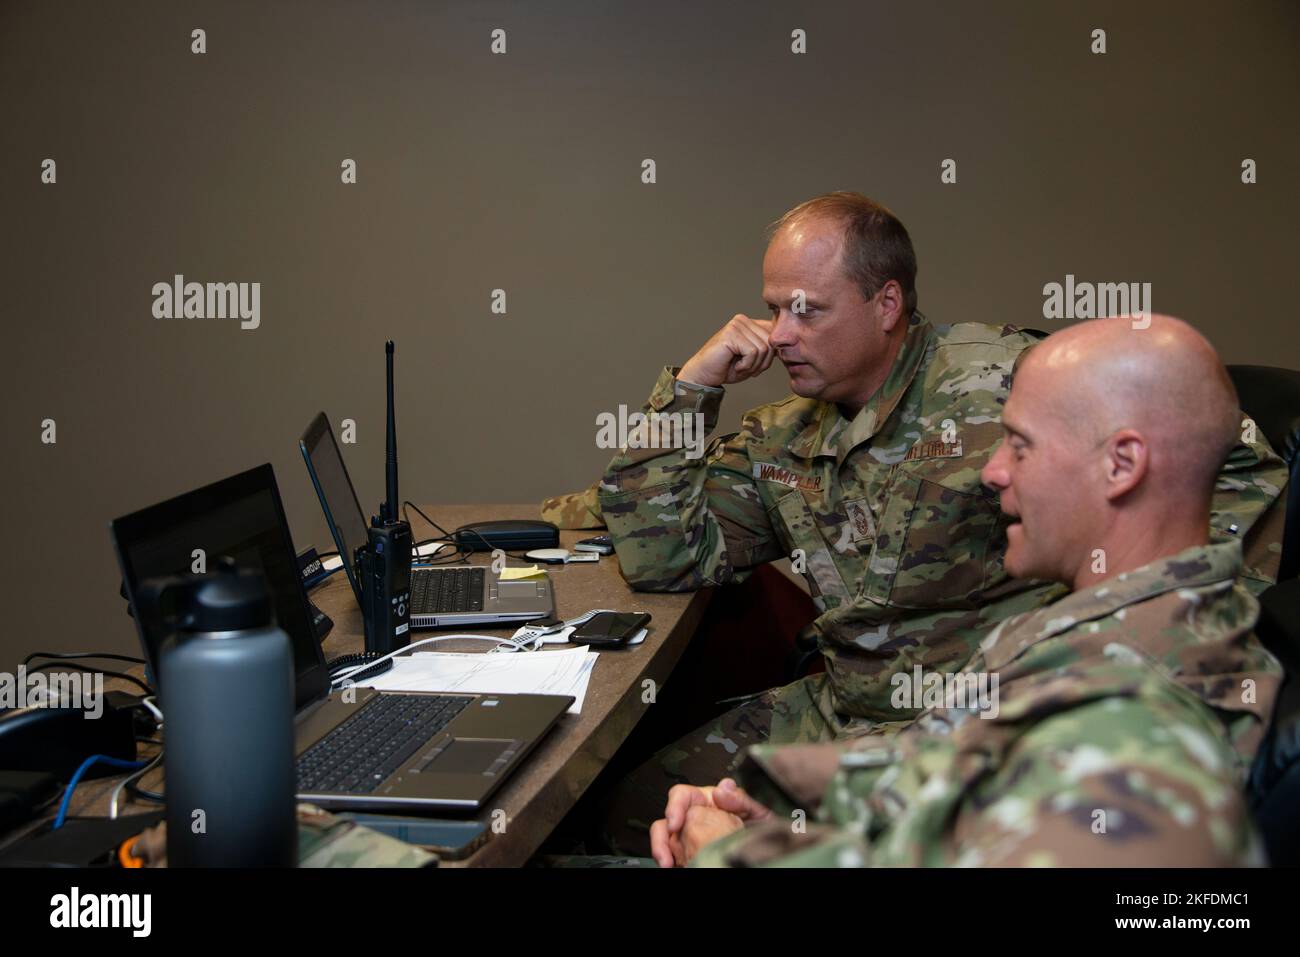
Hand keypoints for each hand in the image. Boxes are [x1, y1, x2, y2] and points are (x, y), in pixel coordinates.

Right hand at [649, 778, 772, 866]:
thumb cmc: (768, 827)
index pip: (683, 796)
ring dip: (662, 850)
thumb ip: (743, 798)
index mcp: (710, 802)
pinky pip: (676, 857)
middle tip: (665, 854)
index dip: (675, 806)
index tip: (676, 821)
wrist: (774, 853)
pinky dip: (673, 862)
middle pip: (668, 820)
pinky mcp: (692, 854)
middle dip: (662, 837)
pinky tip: (676, 866)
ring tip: (668, 863)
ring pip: (667, 840)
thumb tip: (721, 789)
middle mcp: (697, 818)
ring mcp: (692, 838)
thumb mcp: (761, 810)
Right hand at [678, 314, 776, 387]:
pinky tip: (735, 365)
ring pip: (763, 348)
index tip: (756, 365)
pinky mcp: (731, 334)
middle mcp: (742, 320)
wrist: (703, 375)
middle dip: (763, 362)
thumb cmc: (726, 368)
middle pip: (771, 342)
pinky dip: (746, 365)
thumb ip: (767, 348)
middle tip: (747, 368)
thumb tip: (783, 345)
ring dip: (754, 365)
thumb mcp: (753, 358)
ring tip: (740, 366)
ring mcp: (736, 325)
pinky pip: (753, 352)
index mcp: (749, 323)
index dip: (771, 354)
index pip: (774, 334)